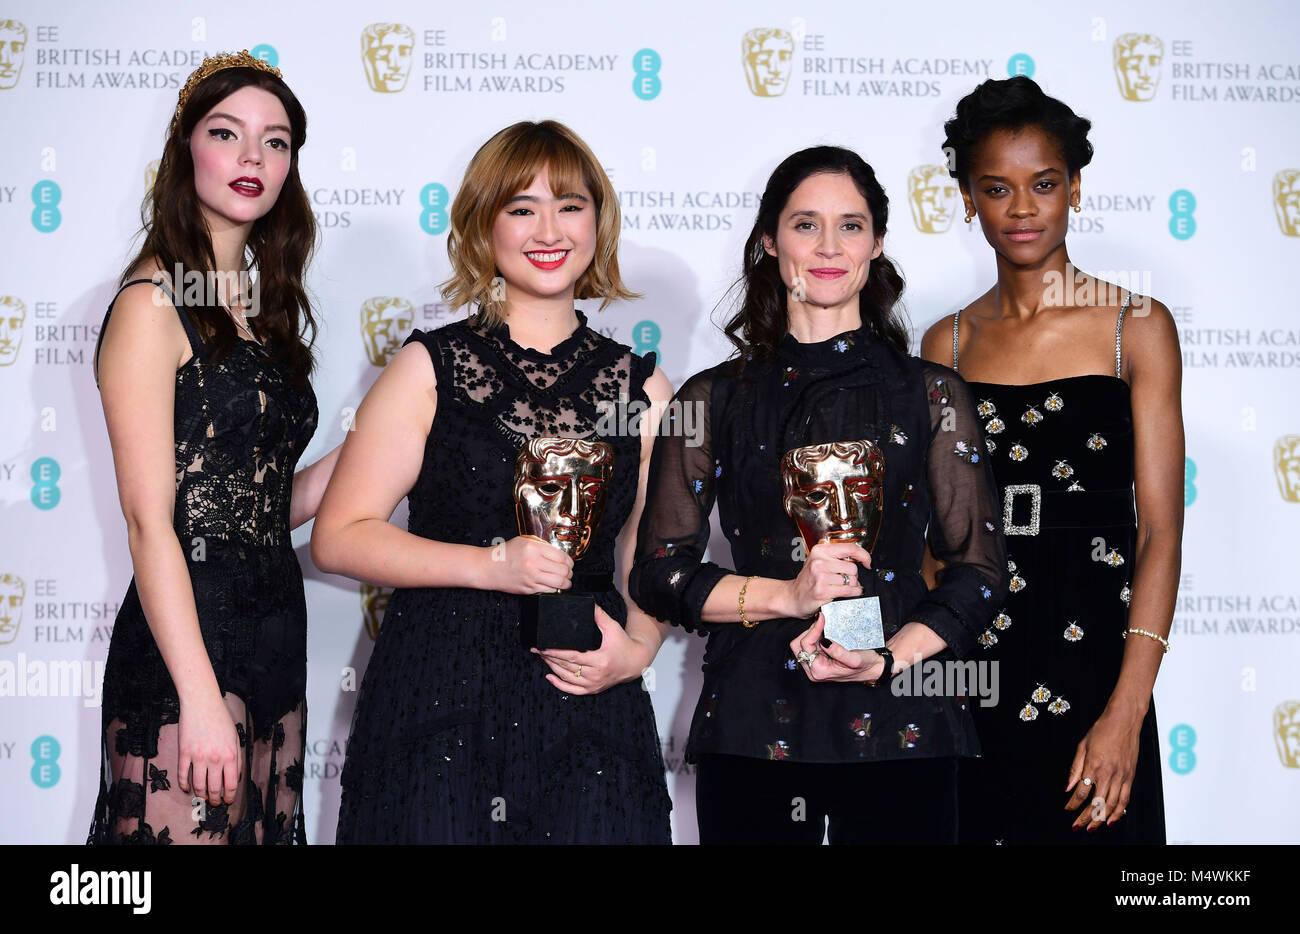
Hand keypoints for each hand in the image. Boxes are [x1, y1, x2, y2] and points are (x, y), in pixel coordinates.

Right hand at [178, 691, 240, 807]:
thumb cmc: (221, 719)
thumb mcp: (235, 738)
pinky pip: (183, 775)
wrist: (202, 704)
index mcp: (230, 755)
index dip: (230, 795)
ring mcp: (198, 757)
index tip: (228, 800)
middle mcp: (214, 758)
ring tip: (202, 798)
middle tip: (214, 803)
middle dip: (215, 799)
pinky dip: (184, 785)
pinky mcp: (184, 753)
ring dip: (200, 795)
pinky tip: (186, 789)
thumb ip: (238, 758)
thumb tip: (237, 776)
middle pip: (215, 788)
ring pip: (198, 785)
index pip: (231, 783)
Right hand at [485, 535, 572, 594]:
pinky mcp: (529, 589)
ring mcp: (531, 578)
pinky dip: (555, 588)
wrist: (488, 568)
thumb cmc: (505, 554)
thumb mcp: (523, 541)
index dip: (569, 561)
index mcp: (533, 549)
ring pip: (559, 583)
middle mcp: (534, 564)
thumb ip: (541, 545)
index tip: (569, 562)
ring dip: (566, 582)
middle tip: (569, 571)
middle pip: (563, 571)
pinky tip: (554, 585)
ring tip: (566, 580)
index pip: (561, 557)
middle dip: (570, 572)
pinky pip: (549, 590)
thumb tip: (558, 553)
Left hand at [532, 606, 651, 695]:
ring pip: (567, 678)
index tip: (544, 648)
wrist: (635, 662)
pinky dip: (559, 685)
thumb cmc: (624, 645)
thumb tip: (589, 604)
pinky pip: (572, 690)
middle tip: (538, 650)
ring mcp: (593, 684)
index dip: (556, 653)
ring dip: (552, 668)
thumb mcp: (613, 628)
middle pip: (567, 667)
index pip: (572, 657)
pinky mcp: (592, 689)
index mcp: (600, 660)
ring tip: (542, 658)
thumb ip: (599, 616)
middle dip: (550, 658)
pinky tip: (549, 677)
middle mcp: (596, 675)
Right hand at [785, 542, 871, 618]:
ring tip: (841, 588)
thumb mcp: (819, 561)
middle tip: (844, 580)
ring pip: (851, 580)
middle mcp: (819, 561)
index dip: (863, 555)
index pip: (850, 548)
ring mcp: (820, 576)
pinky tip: (847, 593)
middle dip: (853, 577)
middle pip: (853, 567)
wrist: (793, 596)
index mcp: (820, 550)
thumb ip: (836, 557)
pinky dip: (853, 593)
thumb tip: (860, 558)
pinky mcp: (822, 590)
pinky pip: (848, 591)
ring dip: (852, 586)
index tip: (867, 562)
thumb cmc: (808, 580)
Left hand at [788, 613, 886, 683]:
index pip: (806, 646)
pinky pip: (809, 646)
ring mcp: (815, 666)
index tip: (822, 618)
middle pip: (798, 646)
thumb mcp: (855, 659)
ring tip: (823, 626)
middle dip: (808, 632)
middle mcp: (814, 670)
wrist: (874, 669)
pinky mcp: (819, 660)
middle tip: (821, 622)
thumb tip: (824, 641)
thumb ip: (839, 652)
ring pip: (801, 645)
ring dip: (810, 634)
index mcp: (819, 671)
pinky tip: (824, 631)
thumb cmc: (866, 666)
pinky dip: (814, 636)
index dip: (813, 630)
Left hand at [1064, 698, 1144, 830]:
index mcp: (1094, 765)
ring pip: (1112, 805)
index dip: (1073, 804)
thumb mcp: (1082, 746)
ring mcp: (1122, 776)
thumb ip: (1075, 768)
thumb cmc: (1102, 730)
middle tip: (1077, 827)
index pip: (1082, 792)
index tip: (1067, 809)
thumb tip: (1068, 787)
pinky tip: (1111, 819)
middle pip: (1096, 802)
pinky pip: (1125, 799)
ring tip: (1092, 828)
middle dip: (1085, 818)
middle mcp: (1109, 773)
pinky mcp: (1131, 776)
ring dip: (1101, 819)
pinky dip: (1119, 812)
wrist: (1124, 720)